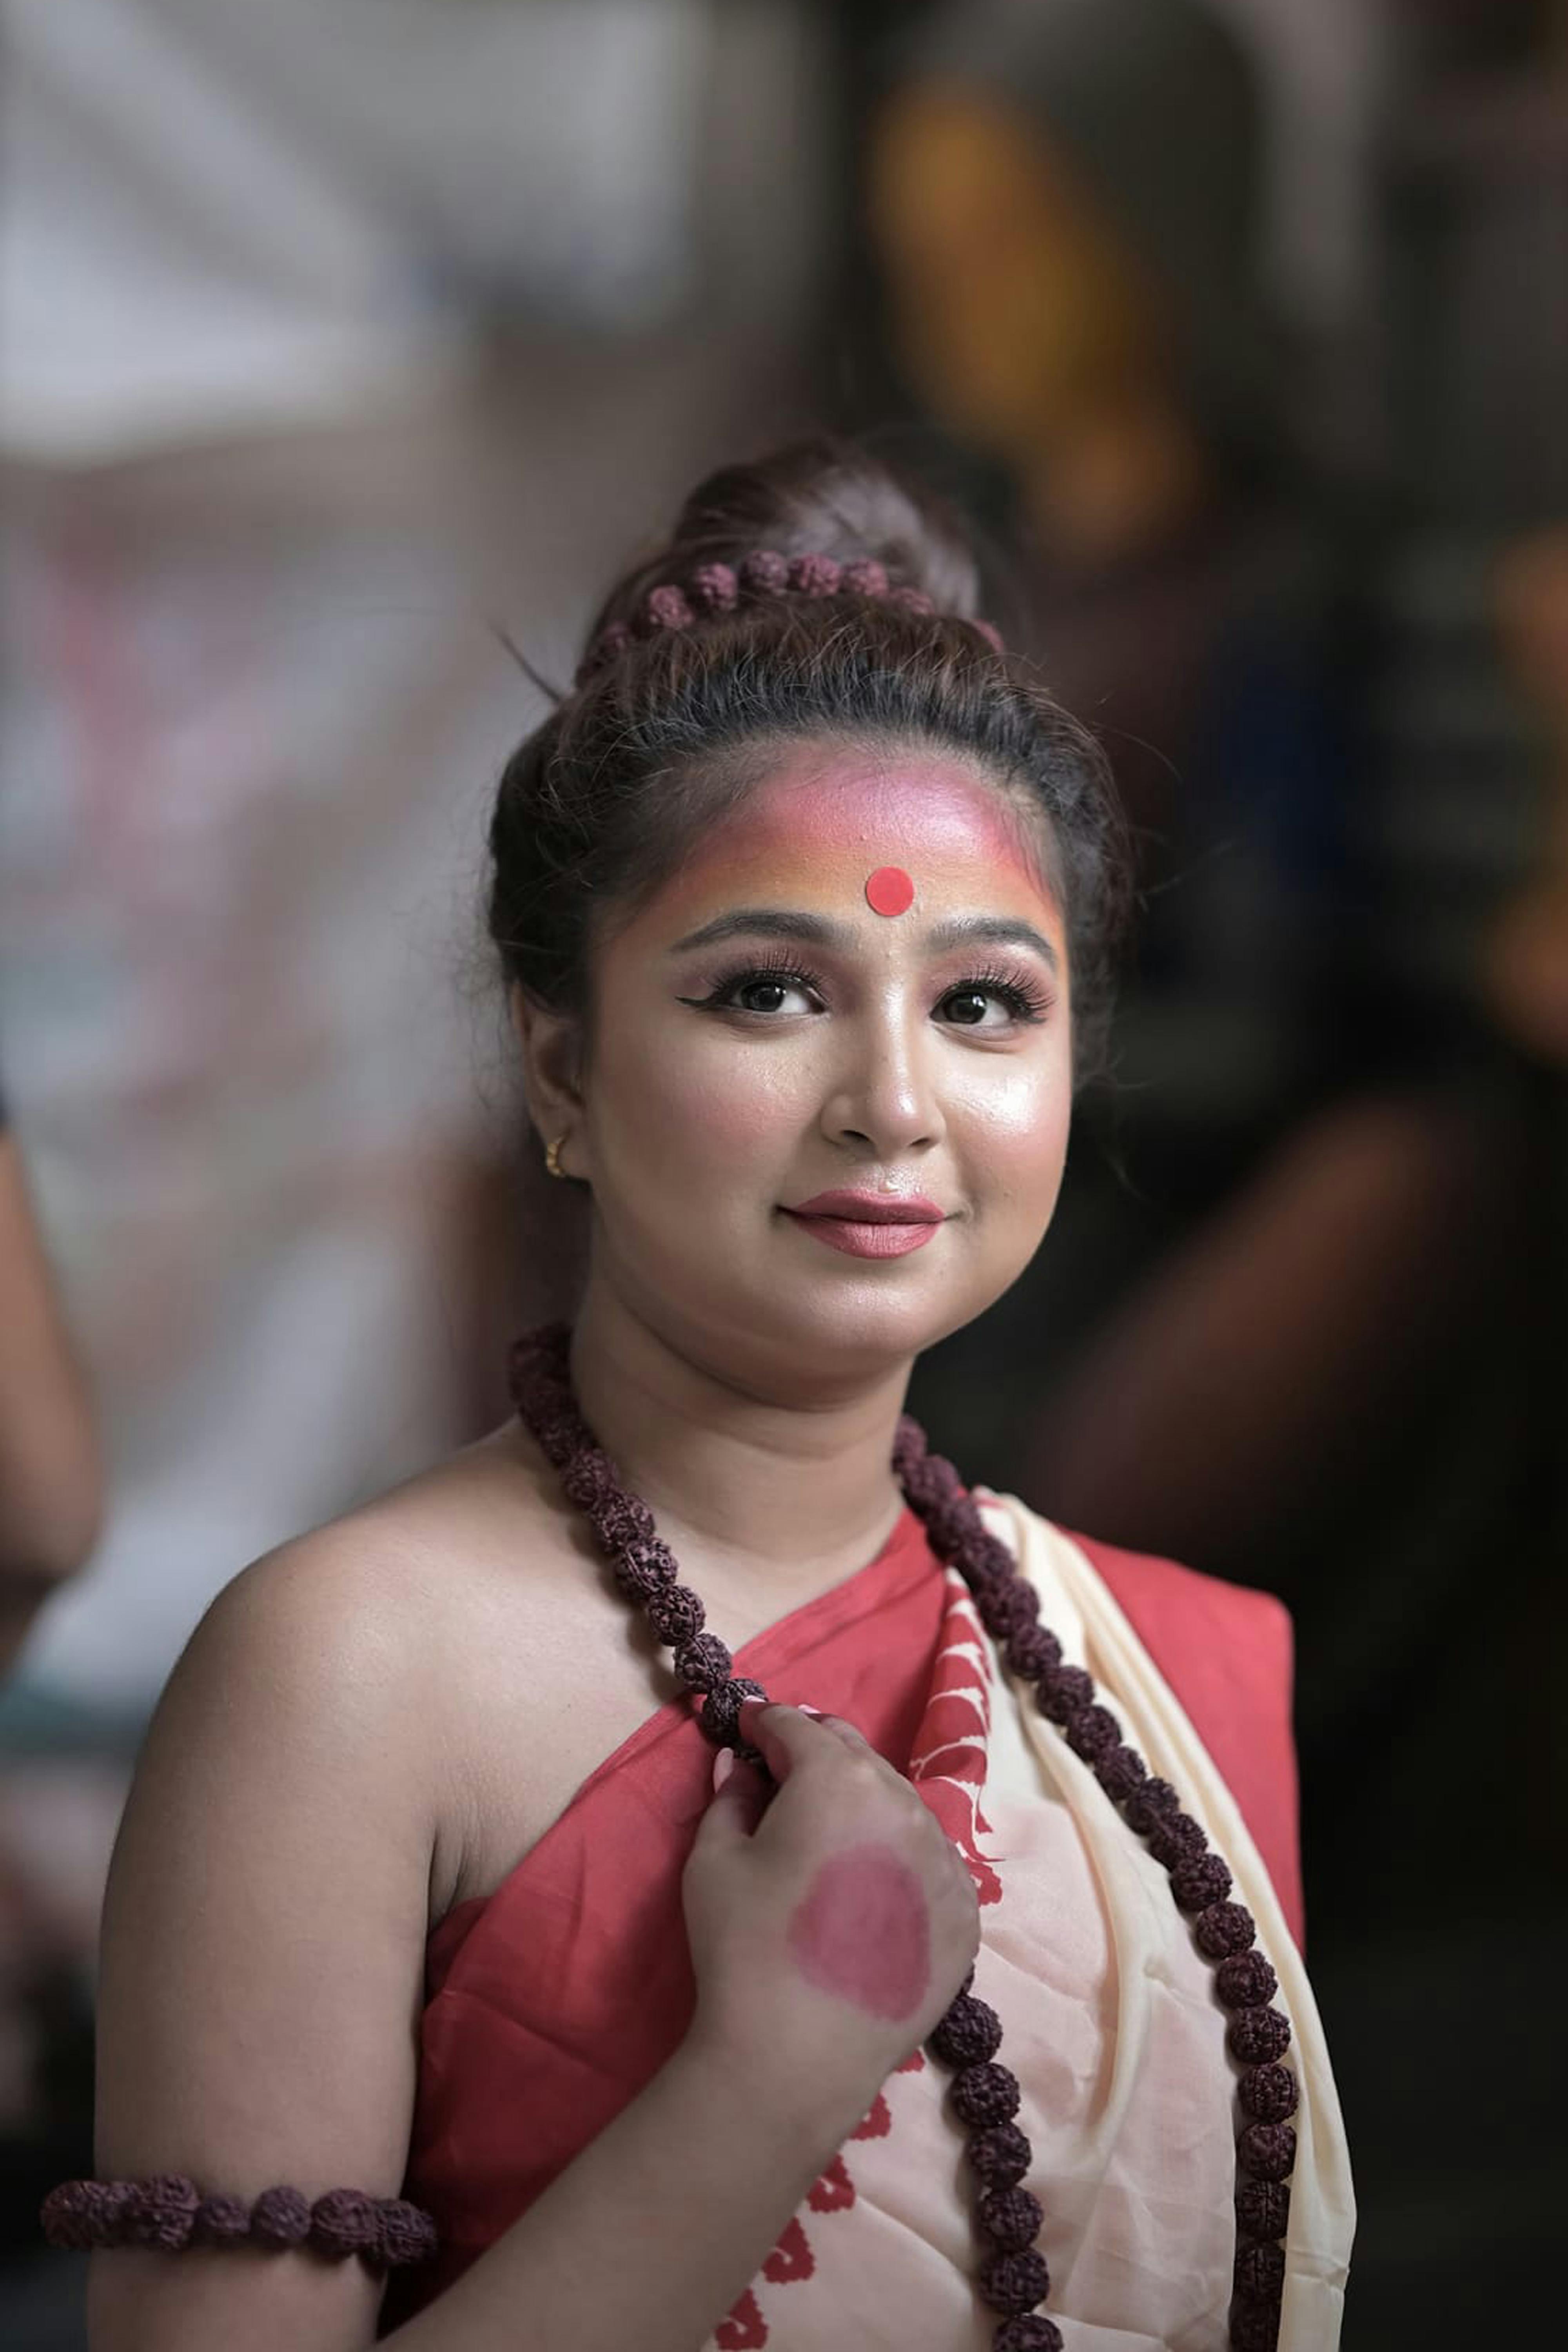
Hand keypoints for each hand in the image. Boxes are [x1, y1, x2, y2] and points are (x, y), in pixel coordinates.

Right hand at [681, 1701, 978, 2129]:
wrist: (796, 2057)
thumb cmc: (743, 1948)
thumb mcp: (714, 1860)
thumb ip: (731, 1797)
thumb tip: (743, 1767)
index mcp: (839, 1779)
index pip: (798, 1727)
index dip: (766, 1723)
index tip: (748, 1729)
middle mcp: (905, 1805)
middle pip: (855, 1757)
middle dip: (815, 1755)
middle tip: (781, 1772)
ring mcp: (945, 1861)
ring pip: (898, 1807)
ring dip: (861, 1805)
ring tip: (825, 1836)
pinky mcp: (965, 1915)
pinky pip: (929, 1862)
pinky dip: (898, 1857)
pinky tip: (867, 1888)